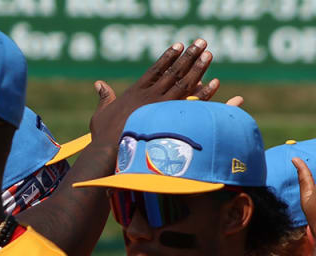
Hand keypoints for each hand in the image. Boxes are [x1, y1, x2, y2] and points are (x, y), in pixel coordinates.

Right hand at [90, 40, 222, 140]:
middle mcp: (151, 96)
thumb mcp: (101, 114)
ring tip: (209, 54)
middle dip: (189, 56)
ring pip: (184, 83)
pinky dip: (204, 93)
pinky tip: (215, 83)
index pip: (155, 69)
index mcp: (135, 92)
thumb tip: (99, 84)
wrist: (111, 153)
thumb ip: (104, 97)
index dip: (168, 57)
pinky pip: (192, 104)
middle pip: (174, 72)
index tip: (179, 45)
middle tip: (202, 42)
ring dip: (198, 68)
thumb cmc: (104, 137)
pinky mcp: (172, 120)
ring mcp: (162, 107)